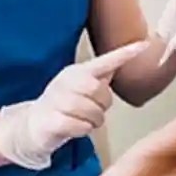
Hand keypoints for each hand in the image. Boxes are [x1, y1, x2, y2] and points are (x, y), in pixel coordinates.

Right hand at [0, 41, 148, 169]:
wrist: (31, 124)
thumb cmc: (62, 105)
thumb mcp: (81, 87)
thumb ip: (101, 76)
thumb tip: (120, 63)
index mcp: (77, 72)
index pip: (105, 60)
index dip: (125, 54)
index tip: (144, 45)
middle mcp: (66, 82)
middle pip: (99, 90)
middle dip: (103, 105)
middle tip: (95, 110)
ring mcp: (56, 100)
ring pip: (92, 111)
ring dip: (94, 121)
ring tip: (84, 120)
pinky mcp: (51, 120)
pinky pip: (80, 126)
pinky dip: (83, 130)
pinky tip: (75, 127)